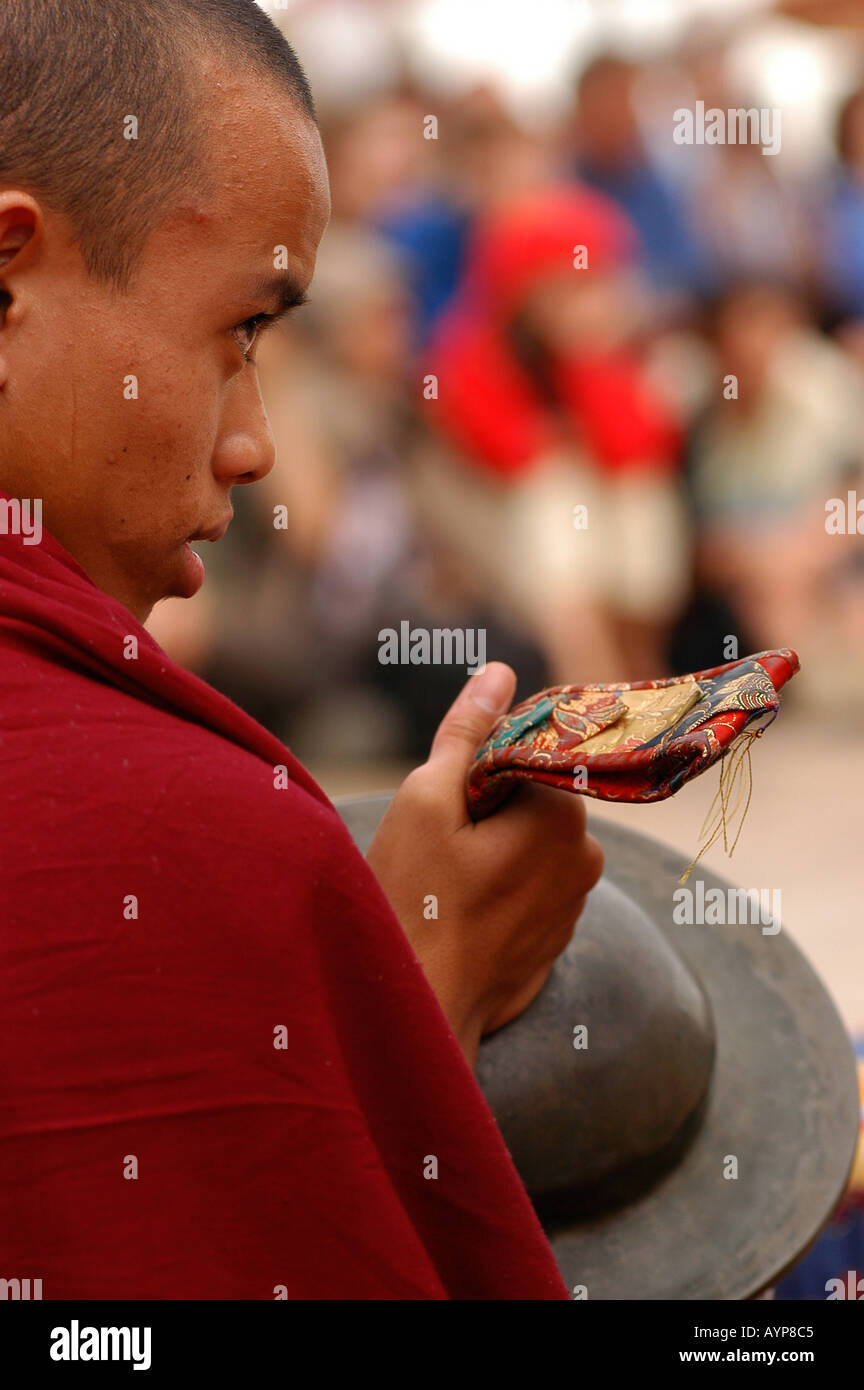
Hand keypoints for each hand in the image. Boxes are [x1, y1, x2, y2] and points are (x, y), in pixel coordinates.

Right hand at [366, 662, 603, 1066]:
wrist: (418, 1011)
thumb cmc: (414, 901)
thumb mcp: (427, 801)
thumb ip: (467, 732)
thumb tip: (498, 672)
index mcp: (564, 815)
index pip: (528, 754)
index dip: (478, 766)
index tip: (445, 795)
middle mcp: (587, 858)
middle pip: (531, 798)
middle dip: (485, 806)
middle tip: (435, 840)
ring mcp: (574, 904)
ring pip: (528, 844)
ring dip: (491, 846)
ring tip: (442, 880)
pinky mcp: (555, 938)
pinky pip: (528, 887)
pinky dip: (496, 886)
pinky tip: (457, 910)